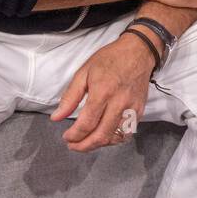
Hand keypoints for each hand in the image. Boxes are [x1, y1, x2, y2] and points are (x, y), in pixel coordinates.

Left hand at [51, 32, 153, 151]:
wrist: (138, 51)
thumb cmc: (110, 59)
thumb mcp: (84, 72)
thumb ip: (70, 97)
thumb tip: (57, 118)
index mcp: (102, 92)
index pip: (87, 124)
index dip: (74, 135)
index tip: (66, 137)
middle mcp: (119, 103)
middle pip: (101, 135)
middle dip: (84, 146)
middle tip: (73, 145)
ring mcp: (132, 108)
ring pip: (115, 137)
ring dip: (99, 144)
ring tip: (87, 141)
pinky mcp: (140, 110)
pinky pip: (127, 132)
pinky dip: (114, 139)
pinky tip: (104, 136)